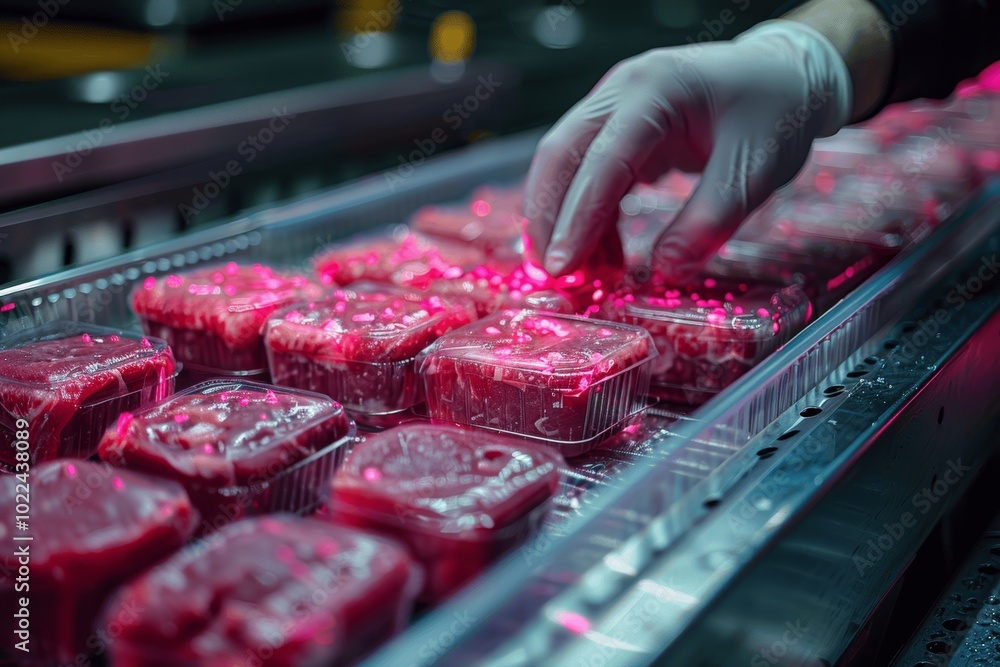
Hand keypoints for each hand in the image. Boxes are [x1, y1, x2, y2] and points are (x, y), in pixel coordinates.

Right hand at [522, 20, 852, 282]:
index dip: (578, 217)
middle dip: (549, 219)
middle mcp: (623, 90)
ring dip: (563, 221)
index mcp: (657, 90)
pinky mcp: (618, 128)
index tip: (563, 267)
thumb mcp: (755, 172)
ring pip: (565, 165)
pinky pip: (587, 173)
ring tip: (586, 276)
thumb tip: (665, 271)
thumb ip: (710, 220)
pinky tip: (604, 256)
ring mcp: (615, 105)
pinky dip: (587, 216)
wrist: (786, 77)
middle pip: (561, 155)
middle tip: (554, 277)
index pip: (603, 159)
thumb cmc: (776, 114)